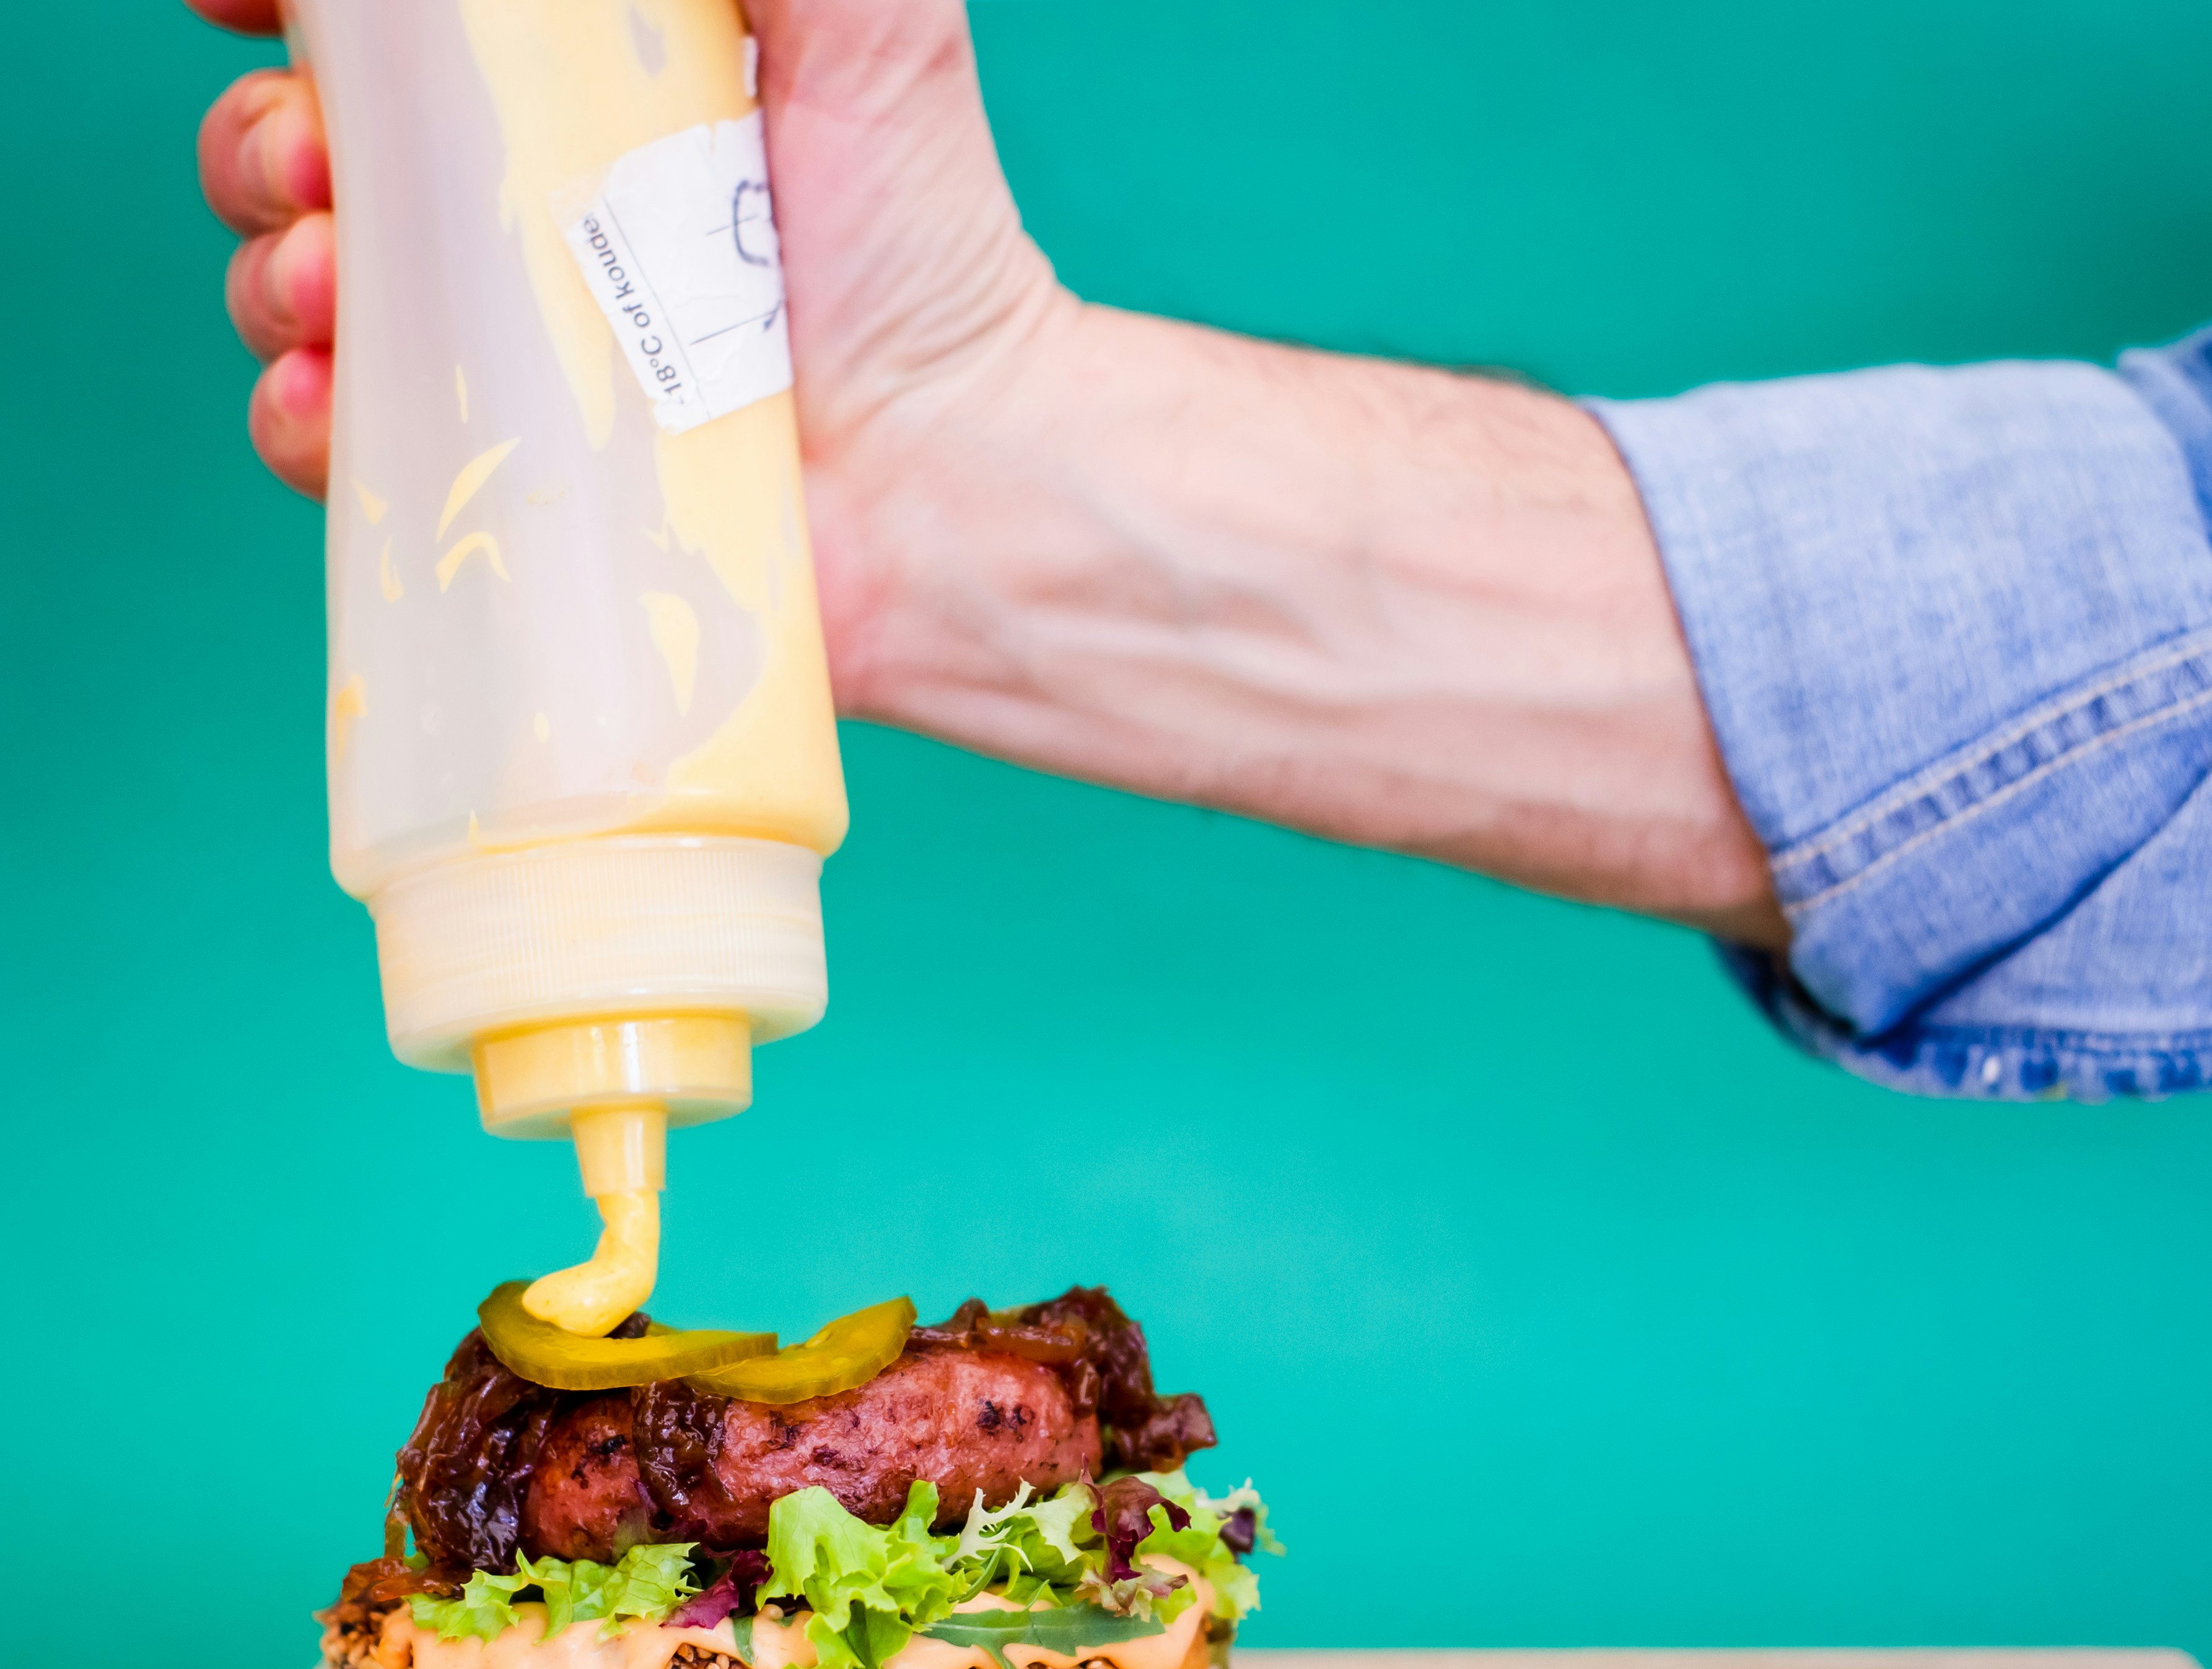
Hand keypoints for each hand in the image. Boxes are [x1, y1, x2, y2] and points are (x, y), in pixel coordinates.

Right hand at [185, 0, 1784, 942]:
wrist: (1050, 535)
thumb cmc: (990, 304)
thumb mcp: (893, 68)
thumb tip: (1376, 66)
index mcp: (620, 154)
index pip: (424, 60)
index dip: (334, 40)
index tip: (310, 33)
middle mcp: (563, 273)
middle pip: (343, 177)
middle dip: (300, 161)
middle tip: (339, 178)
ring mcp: (541, 410)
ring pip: (333, 322)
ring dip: (296, 291)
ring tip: (344, 297)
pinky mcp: (550, 537)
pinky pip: (376, 477)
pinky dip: (330, 439)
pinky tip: (337, 408)